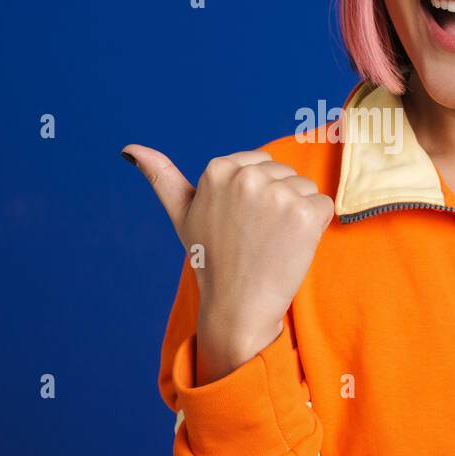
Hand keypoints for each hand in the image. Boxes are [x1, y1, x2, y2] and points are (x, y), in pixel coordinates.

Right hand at [122, 144, 334, 382]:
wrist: (238, 306)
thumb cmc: (212, 260)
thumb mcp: (182, 215)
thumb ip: (161, 177)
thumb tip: (129, 149)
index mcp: (218, 169)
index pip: (261, 164)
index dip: (257, 196)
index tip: (240, 223)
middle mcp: (246, 176)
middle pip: (285, 174)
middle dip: (277, 203)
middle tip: (256, 237)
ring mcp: (276, 194)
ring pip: (305, 189)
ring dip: (297, 215)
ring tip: (272, 243)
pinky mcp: (305, 213)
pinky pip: (325, 206)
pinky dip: (316, 227)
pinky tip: (292, 247)